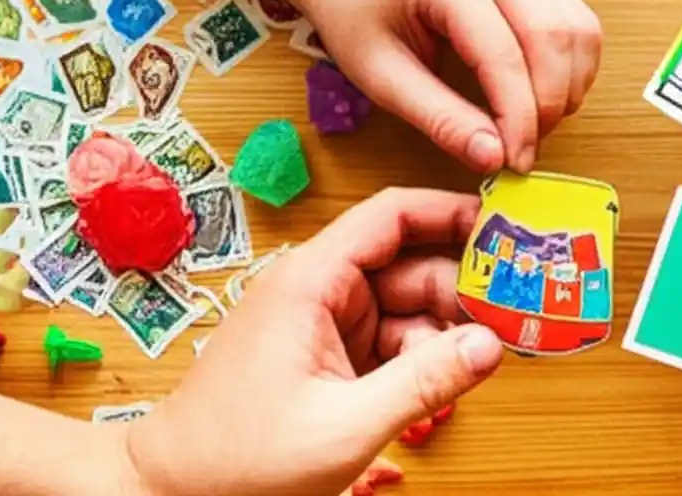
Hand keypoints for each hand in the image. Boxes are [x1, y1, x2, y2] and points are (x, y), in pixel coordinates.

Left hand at [121, 189, 504, 495]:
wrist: (169, 493)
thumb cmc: (235, 461)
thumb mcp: (343, 427)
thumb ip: (423, 383)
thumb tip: (490, 345)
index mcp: (312, 282)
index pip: (394, 216)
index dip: (453, 214)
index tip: (506, 229)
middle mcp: (319, 292)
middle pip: (411, 266)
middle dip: (462, 291)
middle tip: (512, 318)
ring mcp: (322, 325)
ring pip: (407, 309)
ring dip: (442, 338)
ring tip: (472, 371)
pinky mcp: (325, 358)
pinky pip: (389, 344)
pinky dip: (417, 365)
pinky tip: (433, 398)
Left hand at [303, 0, 602, 173]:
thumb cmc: (360, 15)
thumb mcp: (382, 76)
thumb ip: (439, 119)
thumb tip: (492, 158)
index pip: (503, 55)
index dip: (518, 117)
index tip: (513, 160)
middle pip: (553, 37)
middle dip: (550, 105)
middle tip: (524, 147)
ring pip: (577, 29)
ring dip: (569, 87)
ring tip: (536, 124)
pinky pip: (579, 24)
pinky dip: (575, 67)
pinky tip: (549, 96)